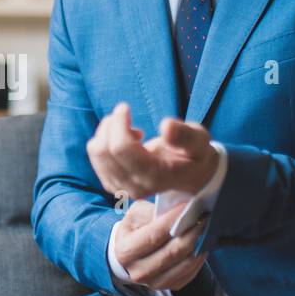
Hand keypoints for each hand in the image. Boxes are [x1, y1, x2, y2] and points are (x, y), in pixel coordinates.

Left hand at [87, 103, 218, 200]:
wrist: (190, 176)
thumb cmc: (194, 154)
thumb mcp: (199, 141)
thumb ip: (185, 135)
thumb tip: (166, 126)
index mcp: (156, 176)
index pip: (122, 149)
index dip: (119, 123)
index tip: (125, 107)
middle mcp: (135, 186)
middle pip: (104, 150)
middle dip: (110, 124)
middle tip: (125, 113)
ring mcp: (122, 188)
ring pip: (96, 153)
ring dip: (105, 132)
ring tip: (127, 128)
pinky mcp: (113, 185)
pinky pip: (95, 157)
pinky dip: (103, 142)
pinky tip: (123, 140)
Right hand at [112, 199, 208, 292]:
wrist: (130, 254)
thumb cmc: (134, 230)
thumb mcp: (135, 215)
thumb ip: (153, 212)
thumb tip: (178, 209)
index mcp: (125, 252)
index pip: (154, 235)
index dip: (173, 221)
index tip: (188, 207)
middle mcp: (138, 271)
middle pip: (172, 252)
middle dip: (191, 232)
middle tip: (203, 216)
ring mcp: (154, 282)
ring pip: (185, 263)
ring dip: (199, 244)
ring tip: (206, 228)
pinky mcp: (170, 286)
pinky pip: (191, 272)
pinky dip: (200, 256)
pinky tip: (202, 242)